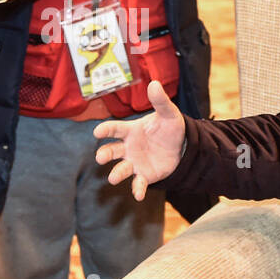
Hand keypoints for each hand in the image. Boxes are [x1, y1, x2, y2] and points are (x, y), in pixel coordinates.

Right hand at [93, 80, 184, 200]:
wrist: (182, 147)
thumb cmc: (170, 128)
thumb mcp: (169, 113)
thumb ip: (160, 101)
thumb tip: (154, 83)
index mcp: (130, 131)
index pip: (114, 129)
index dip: (105, 130)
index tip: (97, 132)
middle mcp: (128, 148)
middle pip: (111, 151)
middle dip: (104, 154)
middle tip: (100, 158)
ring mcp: (134, 163)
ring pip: (121, 169)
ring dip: (116, 174)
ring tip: (113, 178)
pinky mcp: (144, 176)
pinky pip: (138, 184)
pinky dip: (137, 190)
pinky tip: (138, 195)